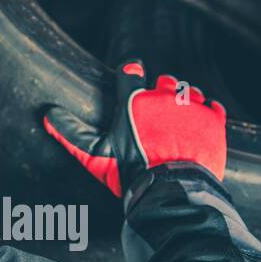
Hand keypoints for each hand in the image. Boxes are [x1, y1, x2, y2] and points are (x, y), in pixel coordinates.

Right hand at [43, 60, 226, 197]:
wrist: (172, 190)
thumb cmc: (131, 171)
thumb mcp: (96, 155)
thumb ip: (72, 133)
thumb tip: (47, 115)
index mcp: (135, 101)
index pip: (131, 71)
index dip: (131, 73)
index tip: (133, 77)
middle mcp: (164, 97)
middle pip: (164, 82)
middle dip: (160, 95)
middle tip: (156, 119)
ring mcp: (191, 107)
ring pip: (188, 92)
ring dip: (183, 103)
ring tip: (177, 125)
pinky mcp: (213, 120)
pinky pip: (213, 106)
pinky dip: (206, 113)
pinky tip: (198, 126)